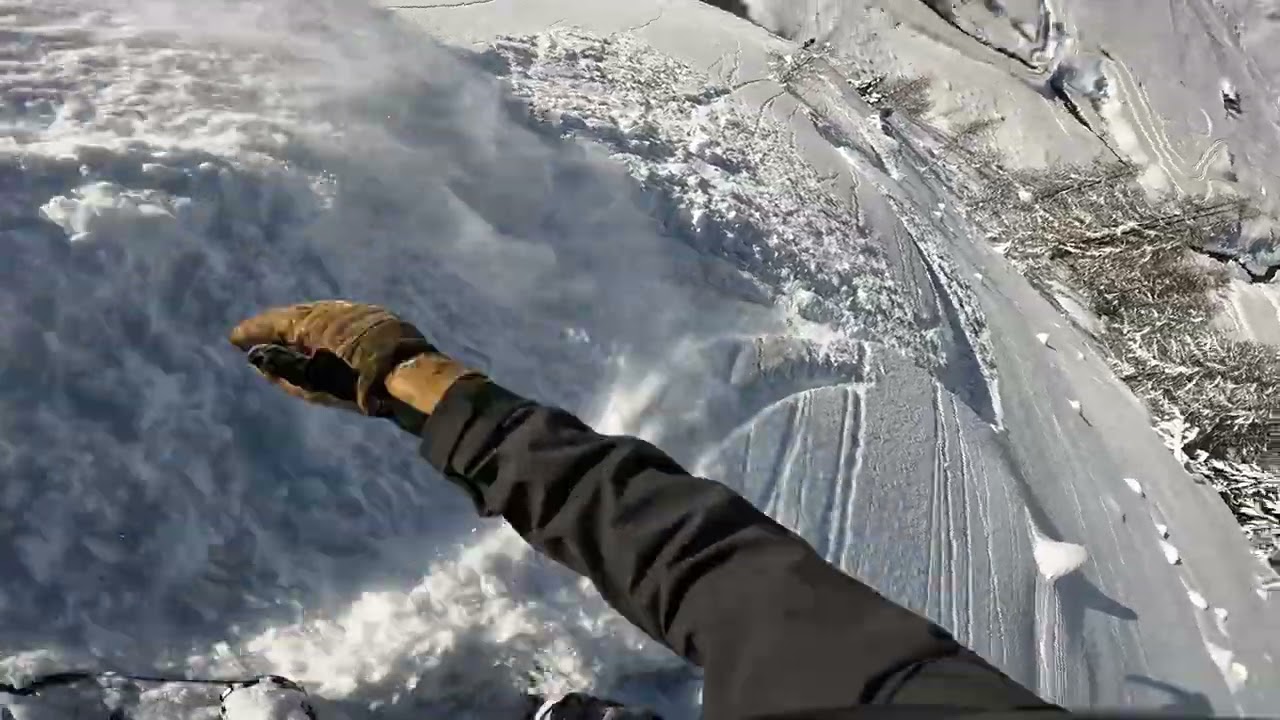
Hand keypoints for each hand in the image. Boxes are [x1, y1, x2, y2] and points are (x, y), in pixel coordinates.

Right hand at [228, 300, 470, 417]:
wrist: (413, 375)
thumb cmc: (363, 387)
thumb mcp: (316, 385)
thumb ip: (284, 371)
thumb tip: (256, 359)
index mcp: (314, 323)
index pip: (274, 323)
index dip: (252, 331)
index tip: (234, 338)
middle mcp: (332, 309)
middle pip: (295, 314)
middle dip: (273, 324)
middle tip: (256, 334)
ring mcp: (355, 310)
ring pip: (318, 312)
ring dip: (299, 321)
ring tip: (285, 333)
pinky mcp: (374, 316)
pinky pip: (338, 315)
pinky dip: (322, 322)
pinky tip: (322, 332)